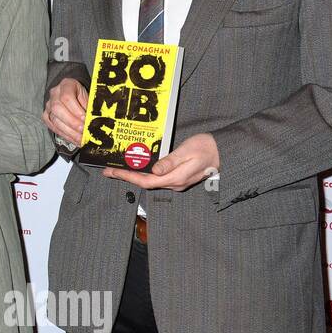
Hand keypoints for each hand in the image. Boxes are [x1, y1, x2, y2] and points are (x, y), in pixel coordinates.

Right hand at [42, 78, 86, 146]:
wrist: (71, 91)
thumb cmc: (81, 94)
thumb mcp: (87, 95)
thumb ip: (89, 106)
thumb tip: (94, 121)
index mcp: (66, 85)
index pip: (67, 98)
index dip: (76, 110)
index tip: (86, 120)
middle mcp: (54, 95)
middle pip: (58, 109)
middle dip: (72, 122)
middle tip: (83, 131)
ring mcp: (48, 106)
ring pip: (55, 120)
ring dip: (70, 132)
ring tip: (81, 139)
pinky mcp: (47, 116)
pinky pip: (53, 127)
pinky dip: (66, 135)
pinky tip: (75, 140)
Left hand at [102, 133, 220, 191]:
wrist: (223, 151)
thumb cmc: (206, 148)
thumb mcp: (187, 152)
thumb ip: (170, 161)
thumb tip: (154, 170)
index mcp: (175, 178)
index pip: (145, 181)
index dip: (127, 177)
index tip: (111, 172)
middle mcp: (175, 184)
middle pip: (145, 183)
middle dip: (126, 177)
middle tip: (109, 170)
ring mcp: (177, 182)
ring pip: (151, 181)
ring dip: (135, 175)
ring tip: (119, 168)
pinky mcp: (179, 178)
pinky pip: (158, 178)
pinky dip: (145, 173)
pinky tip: (139, 167)